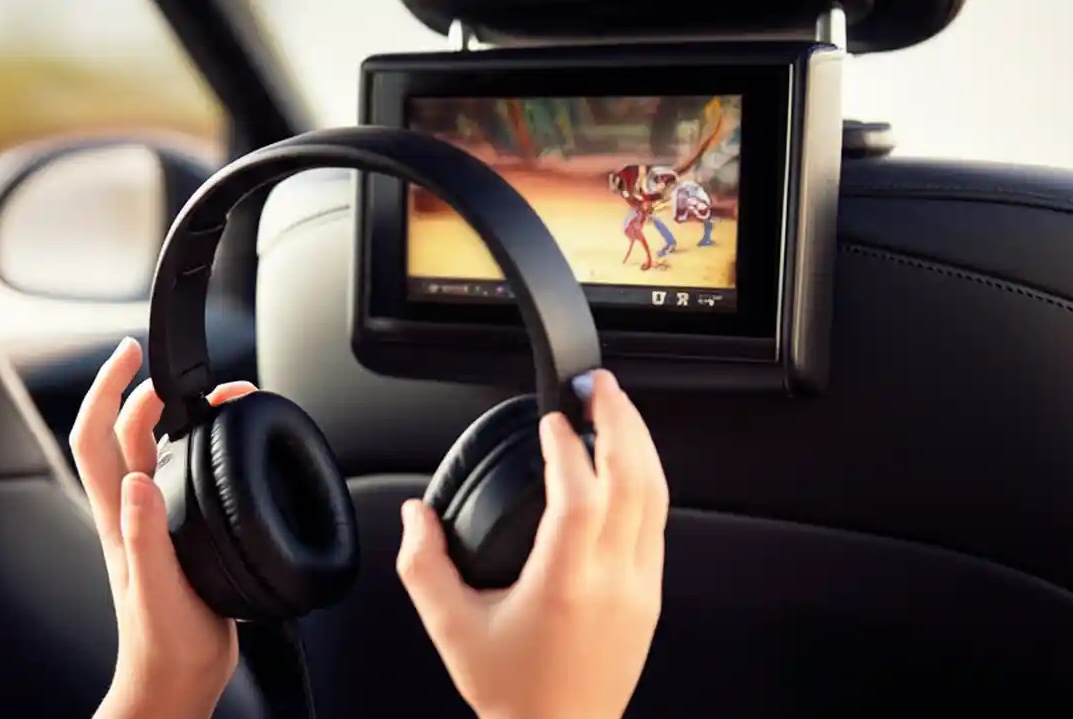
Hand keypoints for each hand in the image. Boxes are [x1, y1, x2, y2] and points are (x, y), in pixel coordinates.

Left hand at [71, 338, 254, 718]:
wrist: (177, 676)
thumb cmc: (165, 642)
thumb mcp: (156, 588)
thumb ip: (144, 536)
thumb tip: (136, 481)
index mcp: (119, 517)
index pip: (97, 436)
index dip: (107, 388)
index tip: (131, 354)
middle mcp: (130, 511)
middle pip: (125, 432)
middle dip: (148, 390)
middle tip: (185, 370)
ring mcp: (152, 521)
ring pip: (153, 450)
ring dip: (176, 416)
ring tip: (214, 398)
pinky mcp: (177, 534)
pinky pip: (180, 475)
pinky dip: (199, 448)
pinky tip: (223, 450)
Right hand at [397, 370, 667, 718]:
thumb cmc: (513, 693)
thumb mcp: (451, 629)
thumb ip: (423, 566)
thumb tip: (415, 515)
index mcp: (566, 584)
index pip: (580, 494)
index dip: (568, 446)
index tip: (552, 418)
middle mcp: (613, 581)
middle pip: (634, 480)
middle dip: (620, 421)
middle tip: (600, 384)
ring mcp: (640, 588)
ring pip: (656, 497)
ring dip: (640, 444)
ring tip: (618, 410)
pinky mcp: (650, 597)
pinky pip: (657, 522)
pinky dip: (645, 480)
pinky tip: (628, 464)